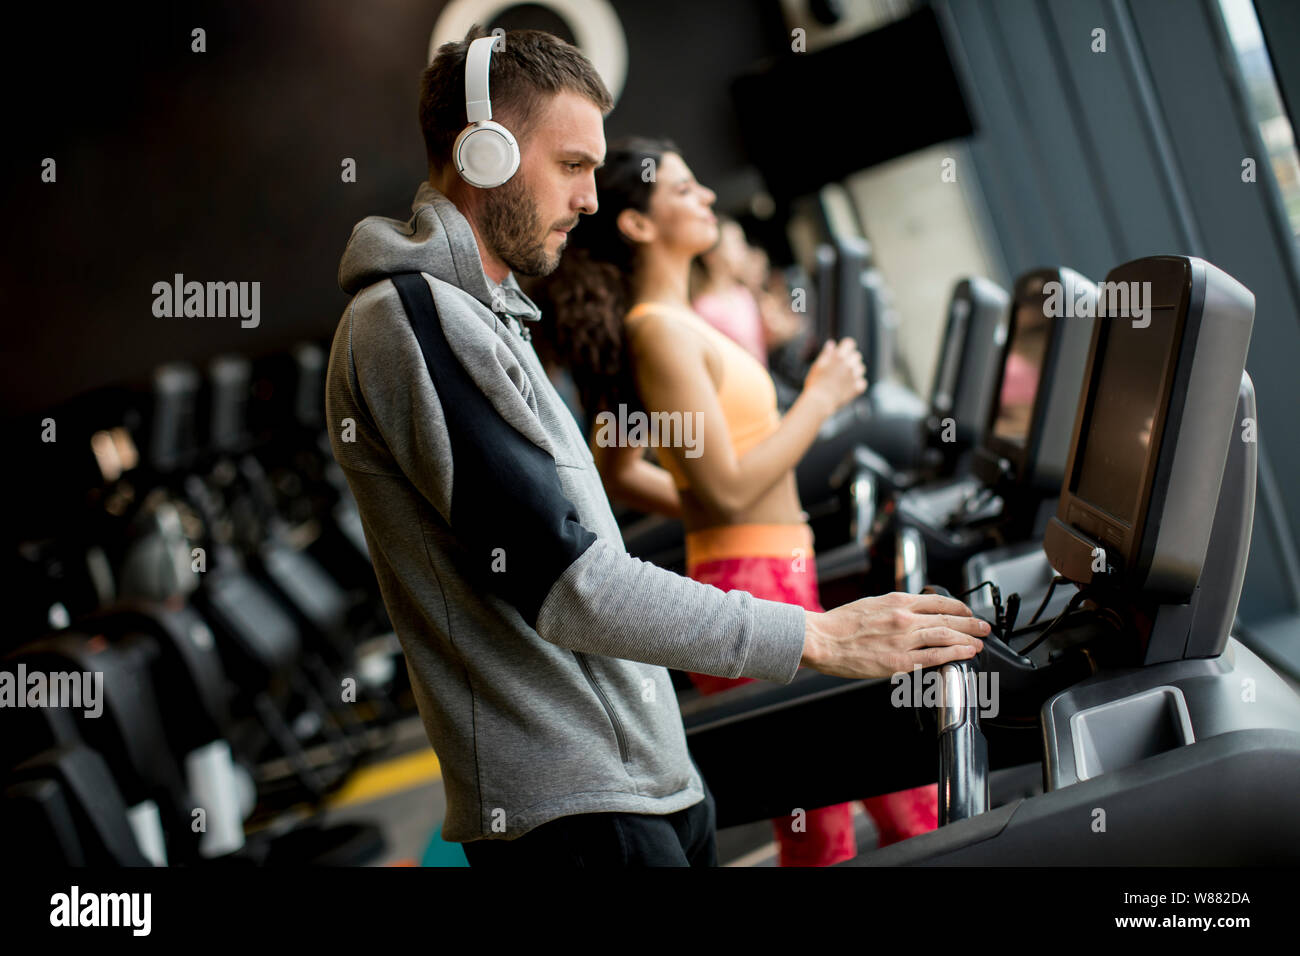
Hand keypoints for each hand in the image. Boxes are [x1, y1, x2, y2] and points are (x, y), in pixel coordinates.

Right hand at [800, 591, 987, 678]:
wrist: (822, 639)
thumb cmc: (840, 624)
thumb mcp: (872, 604)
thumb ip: (895, 607)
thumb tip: (914, 611)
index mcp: (897, 601)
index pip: (938, 601)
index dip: (958, 607)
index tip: (967, 612)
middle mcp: (904, 618)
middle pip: (947, 618)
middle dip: (970, 623)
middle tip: (984, 627)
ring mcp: (903, 640)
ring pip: (946, 636)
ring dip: (968, 638)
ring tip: (980, 641)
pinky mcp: (899, 661)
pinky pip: (934, 657)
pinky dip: (954, 654)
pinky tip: (965, 653)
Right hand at [802, 338, 866, 416]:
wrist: (819, 402)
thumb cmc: (815, 384)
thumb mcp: (817, 366)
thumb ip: (826, 354)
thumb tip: (832, 343)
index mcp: (839, 356)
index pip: (850, 343)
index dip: (846, 347)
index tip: (842, 352)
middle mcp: (849, 364)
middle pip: (857, 355)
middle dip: (850, 360)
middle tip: (840, 368)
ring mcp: (854, 376)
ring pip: (861, 368)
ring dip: (855, 371)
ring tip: (844, 379)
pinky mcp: (857, 387)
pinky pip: (863, 382)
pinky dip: (857, 384)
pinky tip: (848, 387)